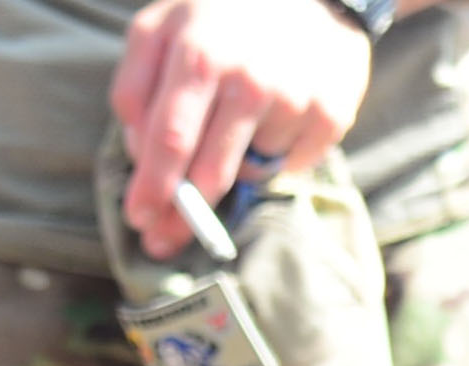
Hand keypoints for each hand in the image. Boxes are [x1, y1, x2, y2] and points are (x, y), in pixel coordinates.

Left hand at [111, 0, 374, 258]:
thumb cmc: (222, 13)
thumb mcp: (162, 26)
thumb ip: (136, 84)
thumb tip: (140, 152)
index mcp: (198, 54)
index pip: (168, 138)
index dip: (152, 186)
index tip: (138, 218)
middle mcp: (249, 81)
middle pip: (209, 170)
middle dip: (184, 213)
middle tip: (165, 240)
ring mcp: (295, 101)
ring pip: (251, 171)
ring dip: (233, 168)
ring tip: (235, 131)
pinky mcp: (331, 116)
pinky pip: (291, 164)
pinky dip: (272, 156)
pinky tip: (270, 124)